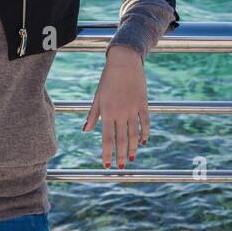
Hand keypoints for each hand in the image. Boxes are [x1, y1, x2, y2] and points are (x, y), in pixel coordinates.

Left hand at [83, 44, 149, 168]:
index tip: (107, 165)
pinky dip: (145, 134)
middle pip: (121, 139)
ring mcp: (133, 109)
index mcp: (107, 112)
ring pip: (134, 134)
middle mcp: (120, 113)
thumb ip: (92, 115)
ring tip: (131, 159)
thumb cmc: (107, 79)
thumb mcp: (98, 97)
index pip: (107, 138)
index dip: (107, 152)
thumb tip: (85, 130)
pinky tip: (143, 143)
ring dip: (132, 148)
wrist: (124, 63)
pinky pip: (145, 123)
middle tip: (120, 167)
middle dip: (120, 155)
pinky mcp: (143, 104)